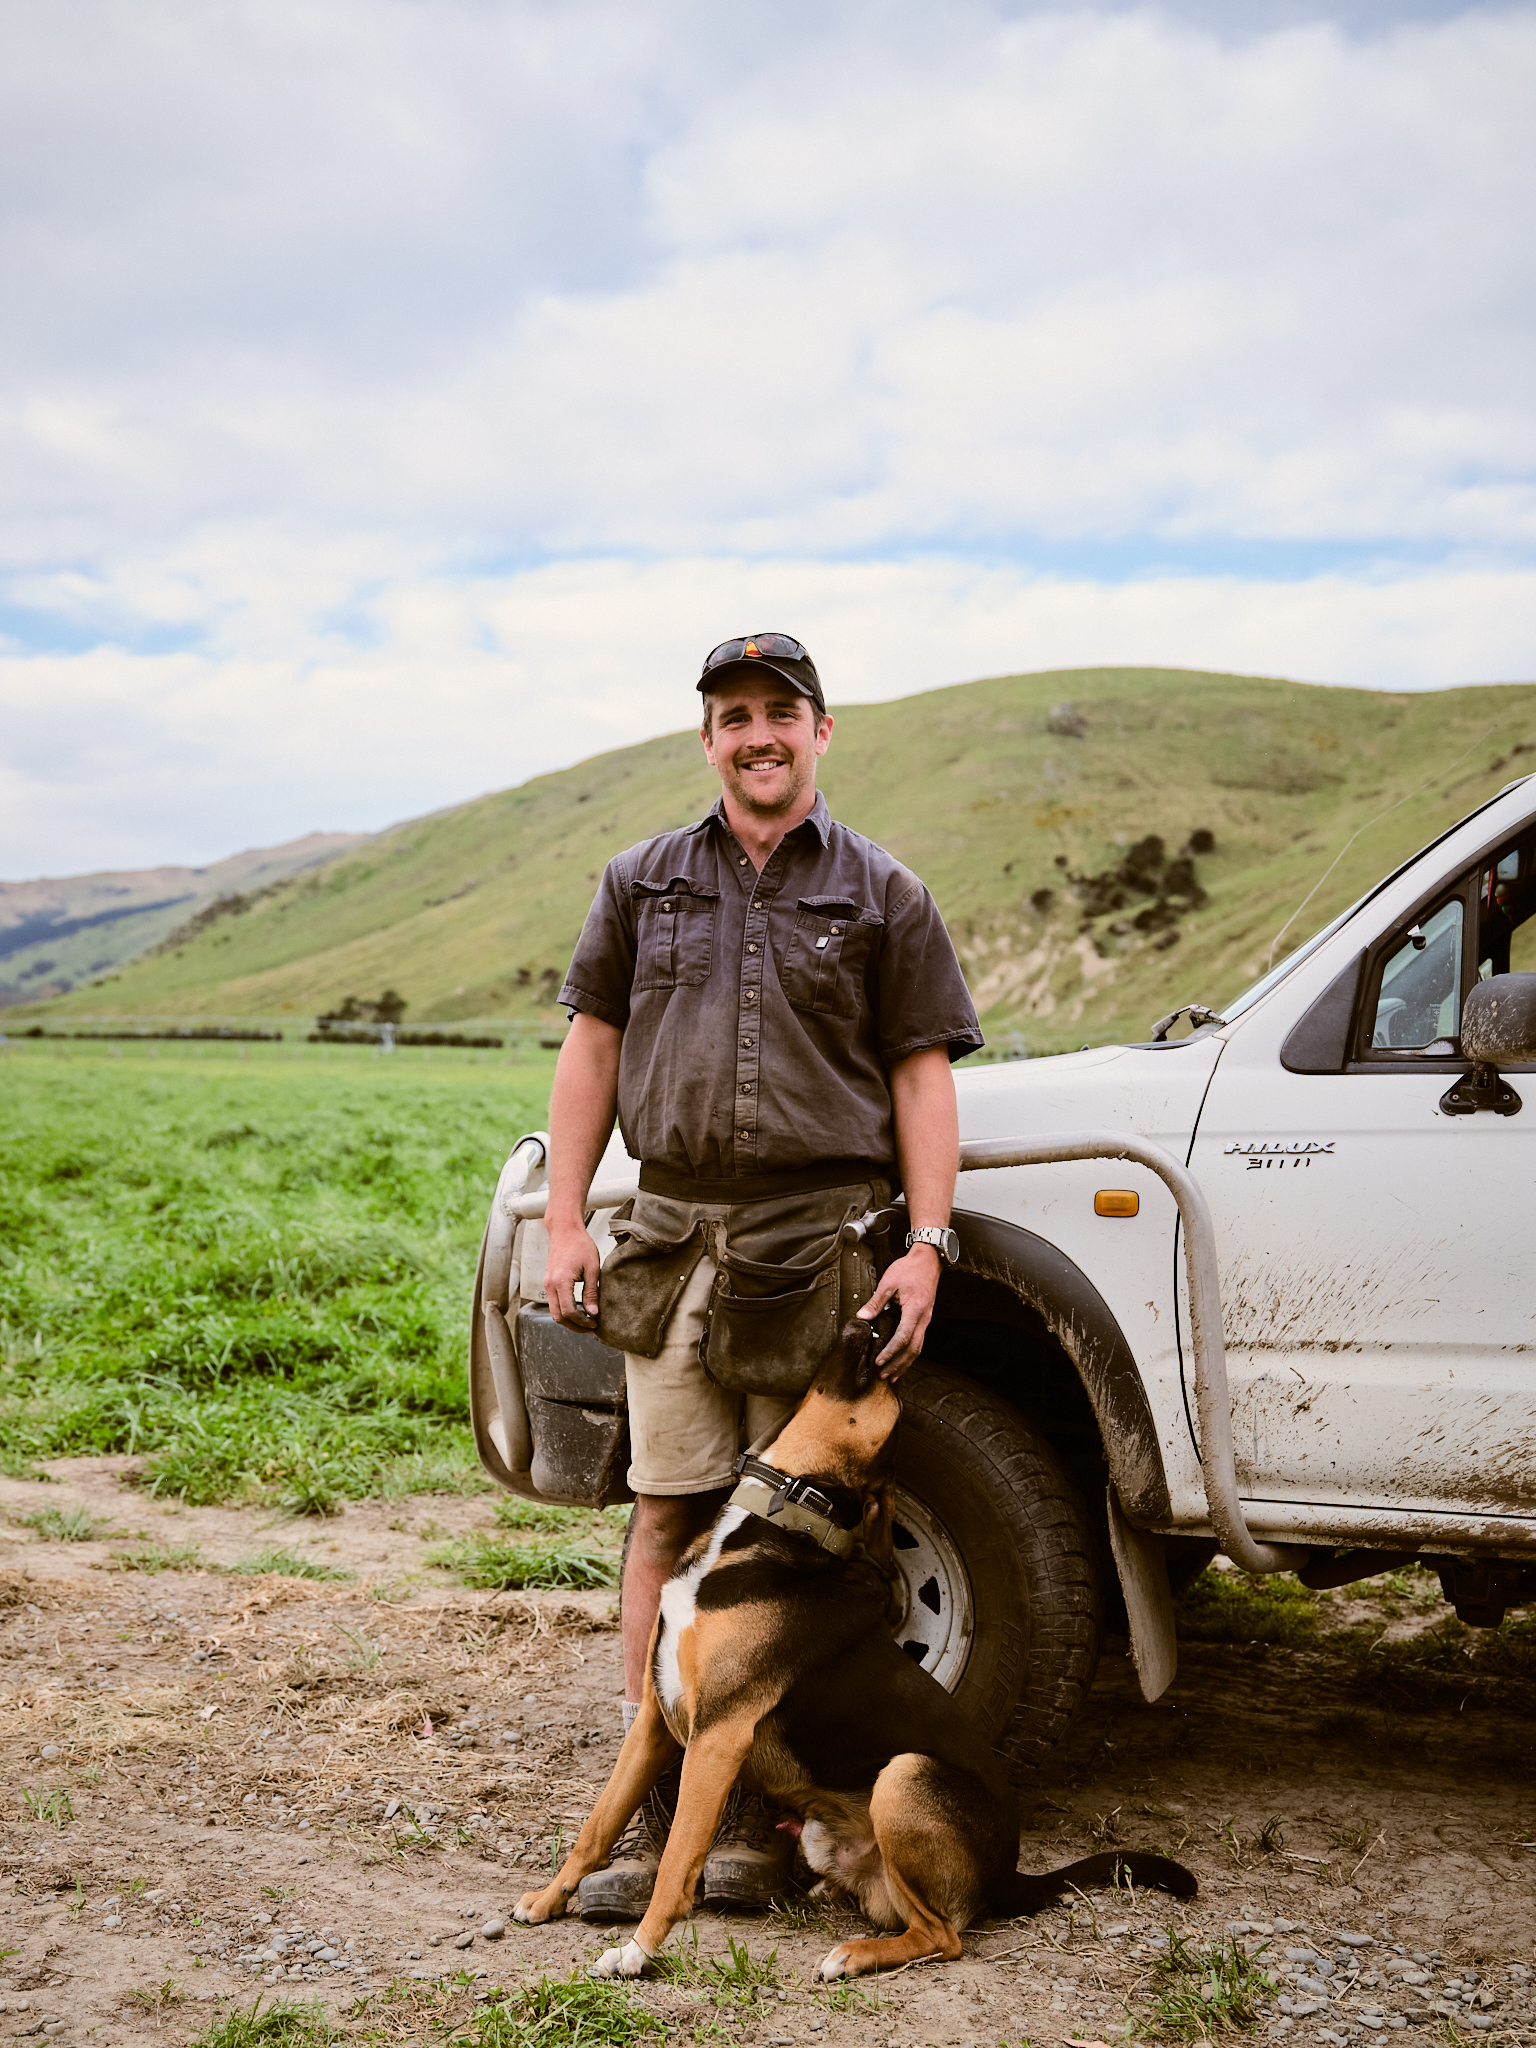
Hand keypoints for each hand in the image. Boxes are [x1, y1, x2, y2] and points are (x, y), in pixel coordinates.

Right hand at [545, 1216, 600, 1329]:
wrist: (565, 1229)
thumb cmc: (579, 1243)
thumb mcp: (593, 1268)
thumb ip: (592, 1292)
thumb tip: (593, 1312)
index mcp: (561, 1281)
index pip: (569, 1312)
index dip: (582, 1322)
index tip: (594, 1323)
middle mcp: (550, 1284)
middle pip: (558, 1317)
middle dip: (574, 1326)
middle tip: (590, 1327)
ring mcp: (547, 1284)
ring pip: (554, 1312)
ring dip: (568, 1320)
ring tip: (585, 1320)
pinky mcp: (548, 1282)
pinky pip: (553, 1303)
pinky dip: (564, 1310)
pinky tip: (577, 1309)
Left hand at [857, 1244, 940, 1379]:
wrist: (929, 1260)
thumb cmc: (909, 1269)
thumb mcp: (889, 1282)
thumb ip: (876, 1301)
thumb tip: (862, 1317)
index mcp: (915, 1310)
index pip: (903, 1337)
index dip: (890, 1352)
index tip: (878, 1362)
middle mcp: (924, 1318)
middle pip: (913, 1349)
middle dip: (897, 1364)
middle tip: (883, 1376)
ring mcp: (926, 1320)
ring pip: (918, 1348)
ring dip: (905, 1363)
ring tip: (892, 1376)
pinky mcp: (925, 1319)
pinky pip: (918, 1341)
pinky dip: (909, 1354)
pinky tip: (901, 1361)